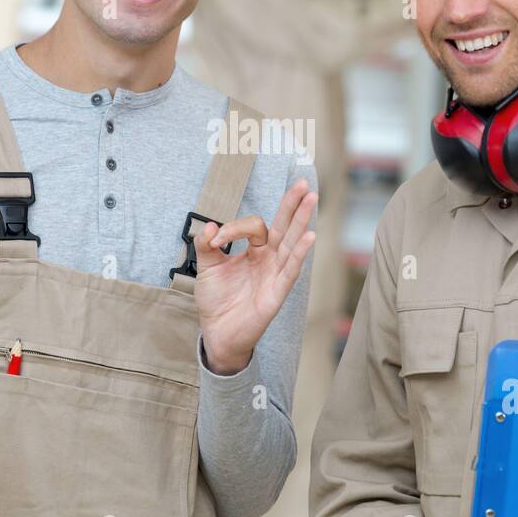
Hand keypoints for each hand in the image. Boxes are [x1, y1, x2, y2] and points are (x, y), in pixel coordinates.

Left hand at [192, 179, 317, 373]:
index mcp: (255, 251)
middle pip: (285, 226)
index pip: (254, 226)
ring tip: (311, 199)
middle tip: (302, 183)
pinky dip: (299, 253)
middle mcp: (269, 259)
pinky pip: (291, 269)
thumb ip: (207, 245)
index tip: (217, 240)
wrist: (217, 333)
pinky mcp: (278, 291)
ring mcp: (276, 273)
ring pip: (292, 242)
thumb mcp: (207, 268)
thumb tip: (211, 226)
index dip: (235, 228)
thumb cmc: (217, 300)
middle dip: (292, 205)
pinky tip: (310, 236)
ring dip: (302, 221)